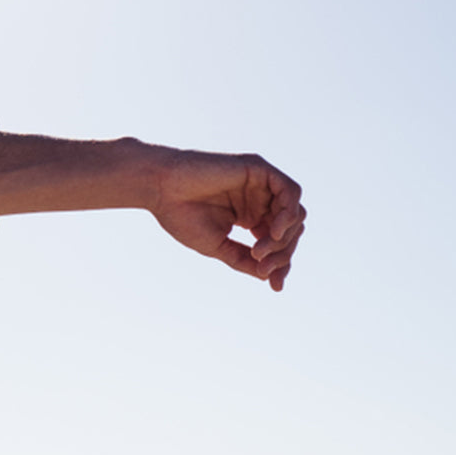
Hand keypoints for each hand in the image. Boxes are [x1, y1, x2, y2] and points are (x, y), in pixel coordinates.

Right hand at [150, 150, 305, 290]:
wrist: (160, 189)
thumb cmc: (180, 215)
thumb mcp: (218, 246)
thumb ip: (243, 259)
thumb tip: (268, 277)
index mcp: (249, 215)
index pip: (279, 240)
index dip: (282, 263)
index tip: (275, 285)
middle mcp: (258, 199)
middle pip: (291, 229)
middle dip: (283, 253)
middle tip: (262, 266)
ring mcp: (260, 184)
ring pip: (295, 213)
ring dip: (284, 237)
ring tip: (260, 250)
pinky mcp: (258, 169)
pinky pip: (290, 192)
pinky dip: (288, 213)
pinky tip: (271, 231)